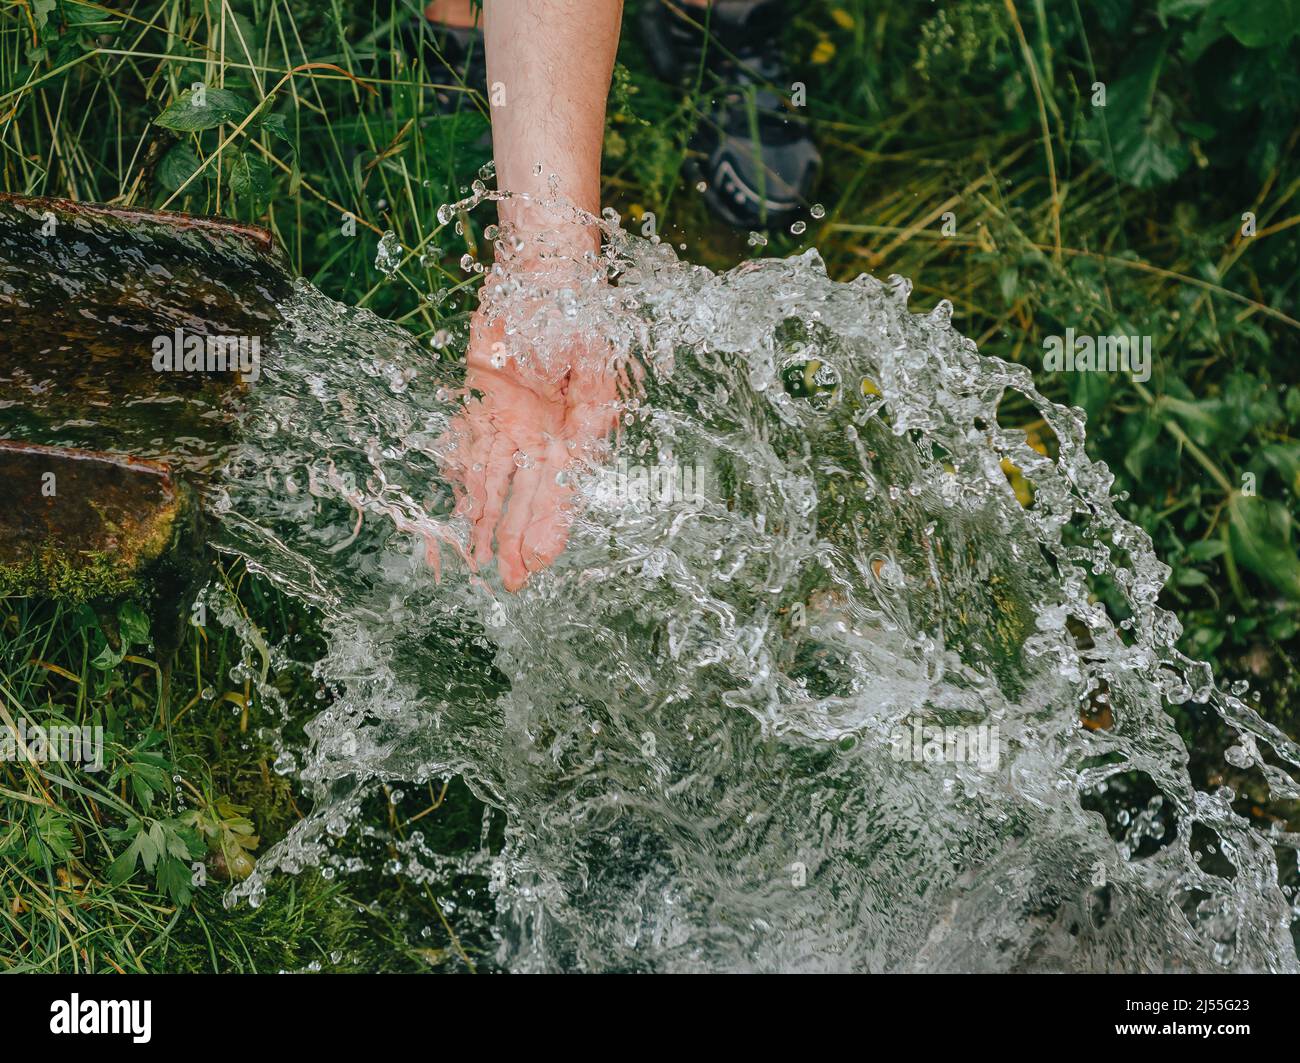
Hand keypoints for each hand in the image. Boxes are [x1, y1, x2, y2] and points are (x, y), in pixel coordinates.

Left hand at [440, 258, 624, 590]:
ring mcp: (507, 423)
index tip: (535, 566)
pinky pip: (462, 454)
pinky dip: (455, 487)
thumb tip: (576, 475)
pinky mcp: (477, 405)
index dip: (547, 530)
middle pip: (522, 499)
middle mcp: (540, 435)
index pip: (560, 493)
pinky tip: (449, 519)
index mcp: (576, 432)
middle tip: (508, 584)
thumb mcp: (596, 377)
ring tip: (473, 566)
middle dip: (513, 542)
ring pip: (490, 485)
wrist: (545, 272)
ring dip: (482, 526)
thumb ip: (587, 429)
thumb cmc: (580, 317)